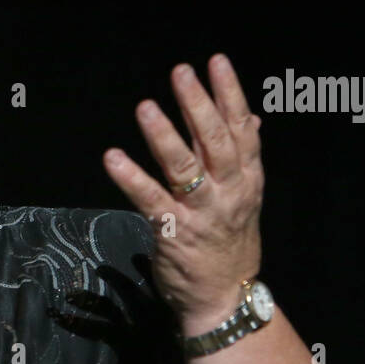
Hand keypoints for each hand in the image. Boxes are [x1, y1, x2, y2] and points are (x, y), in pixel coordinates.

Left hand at [102, 54, 263, 332]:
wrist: (224, 301)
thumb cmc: (229, 245)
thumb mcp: (245, 199)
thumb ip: (241, 157)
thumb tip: (251, 118)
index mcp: (246, 180)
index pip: (241, 130)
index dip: (229, 94)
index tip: (216, 62)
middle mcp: (228, 193)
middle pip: (215, 142)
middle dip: (198, 105)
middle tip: (181, 73)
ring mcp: (202, 213)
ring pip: (184, 168)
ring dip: (164, 135)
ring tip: (146, 106)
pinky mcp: (175, 233)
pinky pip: (151, 201)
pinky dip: (131, 178)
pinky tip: (113, 158)